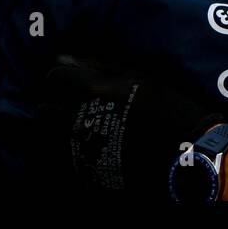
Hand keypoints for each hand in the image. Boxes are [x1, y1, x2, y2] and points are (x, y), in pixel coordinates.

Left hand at [35, 56, 223, 198]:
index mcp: (91, 91)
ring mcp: (80, 149)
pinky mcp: (86, 171)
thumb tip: (63, 57)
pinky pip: (62, 159)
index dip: (61, 78)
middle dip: (52, 104)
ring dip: (56, 128)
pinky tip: (88, 145)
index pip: (53, 78)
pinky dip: (69, 150)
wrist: (184, 151)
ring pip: (48, 136)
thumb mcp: (138, 74)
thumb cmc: (166, 104)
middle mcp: (79, 121)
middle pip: (42, 110)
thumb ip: (99, 65)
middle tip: (71, 105)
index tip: (72, 82)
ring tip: (76, 126)